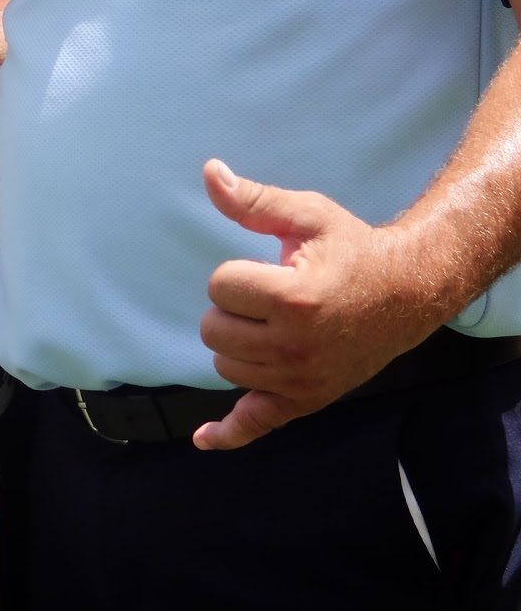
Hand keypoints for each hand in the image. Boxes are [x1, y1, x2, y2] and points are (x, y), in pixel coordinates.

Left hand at [194, 159, 433, 451]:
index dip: (237, 273)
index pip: (219, 287)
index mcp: (292, 298)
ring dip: (237, 344)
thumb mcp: (306, 216)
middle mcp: (295, 346)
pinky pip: (258, 424)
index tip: (269, 269)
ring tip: (274, 323)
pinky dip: (228, 434)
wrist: (407, 293)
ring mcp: (301, 379)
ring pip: (226, 367)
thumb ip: (253, 200)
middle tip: (270, 296)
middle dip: (232, 308)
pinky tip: (203, 438)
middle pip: (215, 330)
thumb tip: (209, 172)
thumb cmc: (351, 249)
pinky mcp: (307, 400)